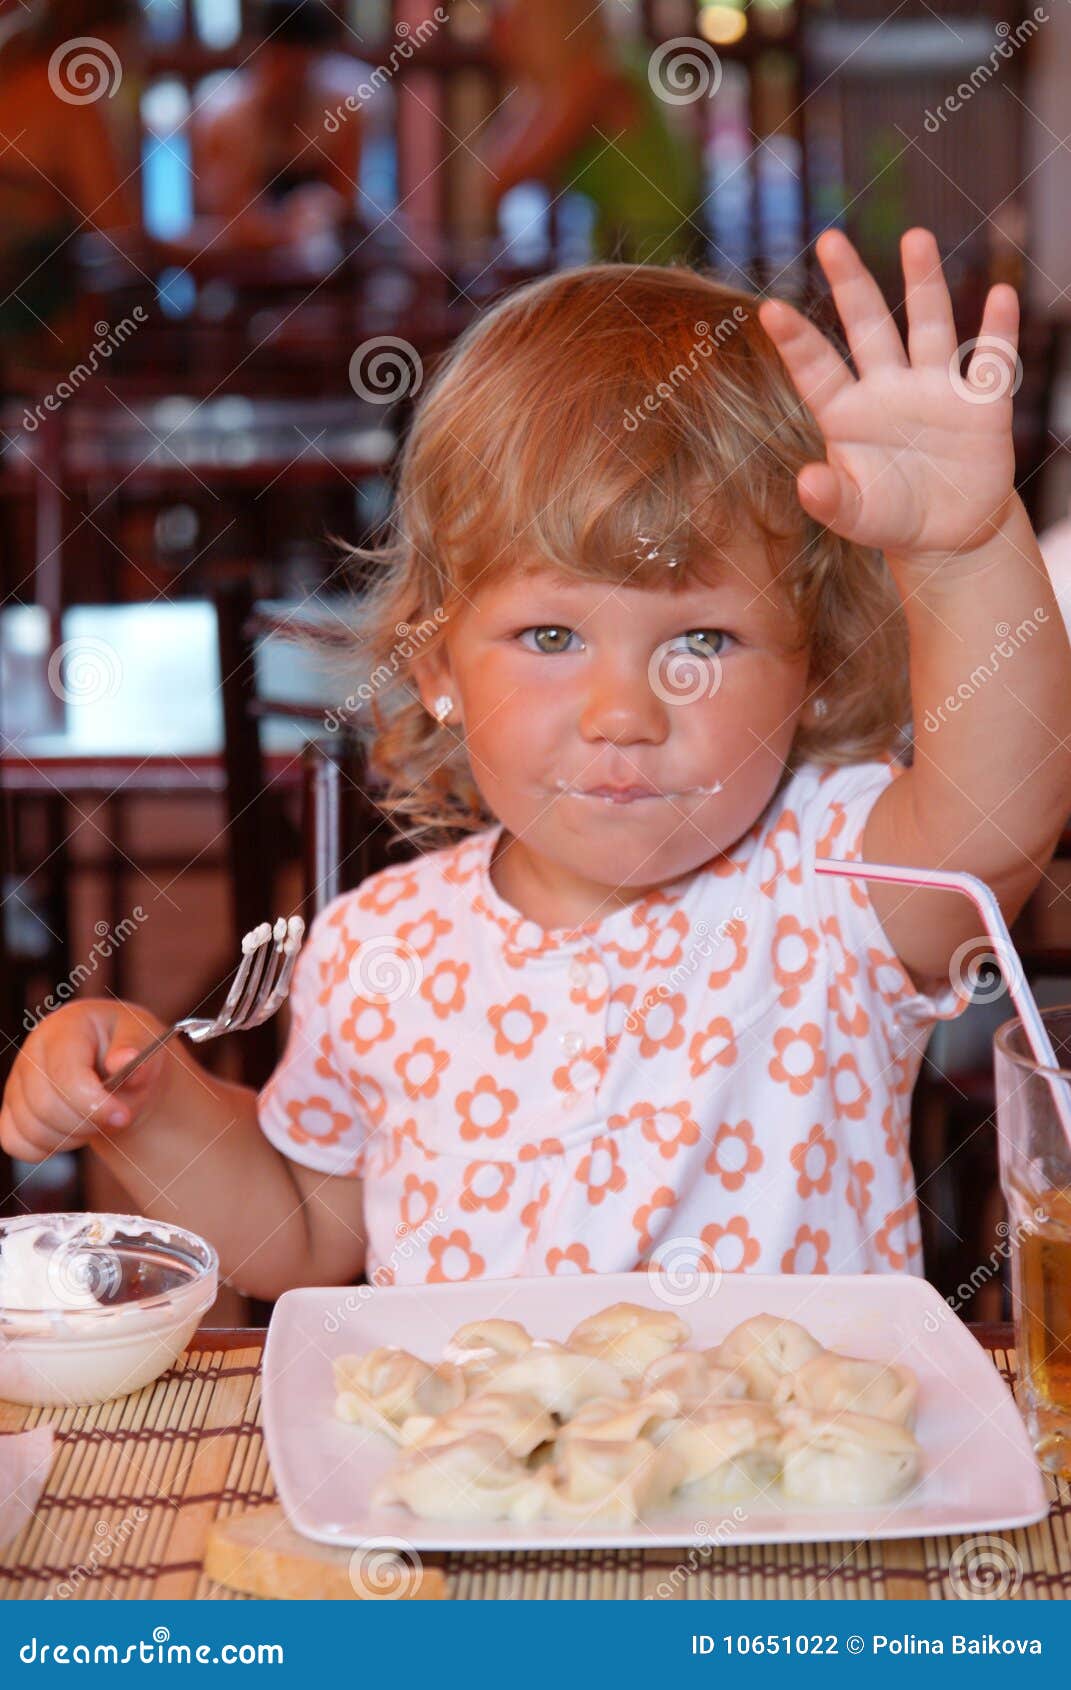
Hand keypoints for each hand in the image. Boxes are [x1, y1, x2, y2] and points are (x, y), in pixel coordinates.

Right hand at [0, 1000, 169, 1164]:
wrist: (121, 1070)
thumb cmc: (131, 1052)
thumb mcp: (145, 1042)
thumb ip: (136, 1050)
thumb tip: (124, 1060)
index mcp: (66, 1026)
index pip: (65, 1074)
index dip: (94, 1103)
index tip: (123, 1115)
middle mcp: (33, 1050)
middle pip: (45, 1106)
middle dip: (86, 1122)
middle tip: (114, 1116)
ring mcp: (18, 1080)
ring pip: (30, 1128)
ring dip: (71, 1137)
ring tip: (96, 1119)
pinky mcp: (11, 1107)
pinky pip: (14, 1142)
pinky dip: (46, 1148)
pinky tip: (73, 1131)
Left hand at [757, 227, 1019, 562]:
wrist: (948, 531)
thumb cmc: (891, 516)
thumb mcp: (856, 517)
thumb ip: (831, 500)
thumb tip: (806, 483)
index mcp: (848, 414)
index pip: (817, 370)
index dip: (796, 342)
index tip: (769, 310)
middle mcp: (889, 389)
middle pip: (868, 327)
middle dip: (851, 284)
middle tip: (829, 239)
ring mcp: (935, 390)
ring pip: (928, 326)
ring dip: (924, 284)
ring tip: (914, 237)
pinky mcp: (981, 404)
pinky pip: (991, 361)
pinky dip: (998, 331)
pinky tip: (1000, 295)